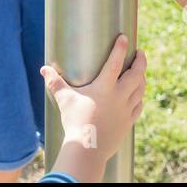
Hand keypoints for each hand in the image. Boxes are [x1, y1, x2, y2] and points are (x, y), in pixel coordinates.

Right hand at [44, 34, 146, 181]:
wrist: (87, 148)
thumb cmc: (74, 121)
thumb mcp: (64, 99)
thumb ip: (55, 82)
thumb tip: (43, 69)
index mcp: (104, 87)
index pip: (115, 62)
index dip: (120, 48)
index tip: (125, 37)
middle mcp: (119, 96)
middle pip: (136, 74)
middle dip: (140, 62)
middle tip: (140, 53)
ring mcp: (125, 110)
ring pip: (140, 90)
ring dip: (142, 78)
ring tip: (141, 72)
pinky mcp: (128, 122)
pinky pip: (138, 106)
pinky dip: (140, 98)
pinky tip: (138, 96)